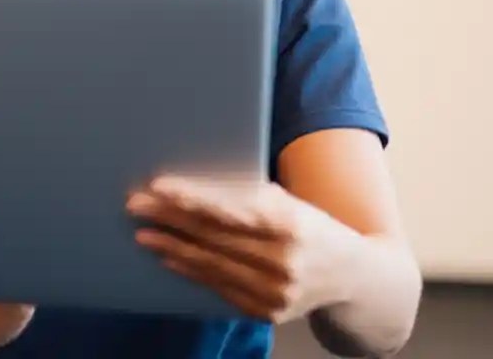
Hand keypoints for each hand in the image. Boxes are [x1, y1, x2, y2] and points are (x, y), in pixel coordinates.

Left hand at [127, 176, 357, 323]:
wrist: (356, 277)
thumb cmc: (312, 227)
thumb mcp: (290, 202)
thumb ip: (248, 194)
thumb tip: (194, 182)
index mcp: (291, 223)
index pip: (230, 208)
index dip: (192, 198)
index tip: (159, 186)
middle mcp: (284, 260)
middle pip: (214, 236)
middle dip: (171, 219)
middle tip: (136, 205)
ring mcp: (276, 291)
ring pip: (212, 265)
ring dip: (172, 248)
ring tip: (143, 233)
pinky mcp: (267, 311)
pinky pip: (220, 288)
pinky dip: (191, 272)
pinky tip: (169, 258)